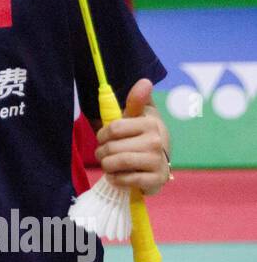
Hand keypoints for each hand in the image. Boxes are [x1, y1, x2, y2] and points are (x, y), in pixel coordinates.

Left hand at [93, 78, 170, 196]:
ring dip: (107, 166)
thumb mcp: (140, 116)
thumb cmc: (143, 136)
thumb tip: (145, 81)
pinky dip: (116, 179)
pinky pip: (126, 180)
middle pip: (113, 147)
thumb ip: (137, 100)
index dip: (102, 134)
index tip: (103, 137)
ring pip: (118, 163)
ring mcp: (158, 162)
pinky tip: (116, 176)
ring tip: (108, 164)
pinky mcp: (156, 180)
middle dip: (102, 152)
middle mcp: (156, 142)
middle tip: (103, 154)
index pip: (114, 128)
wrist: (158, 164)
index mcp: (151, 123)